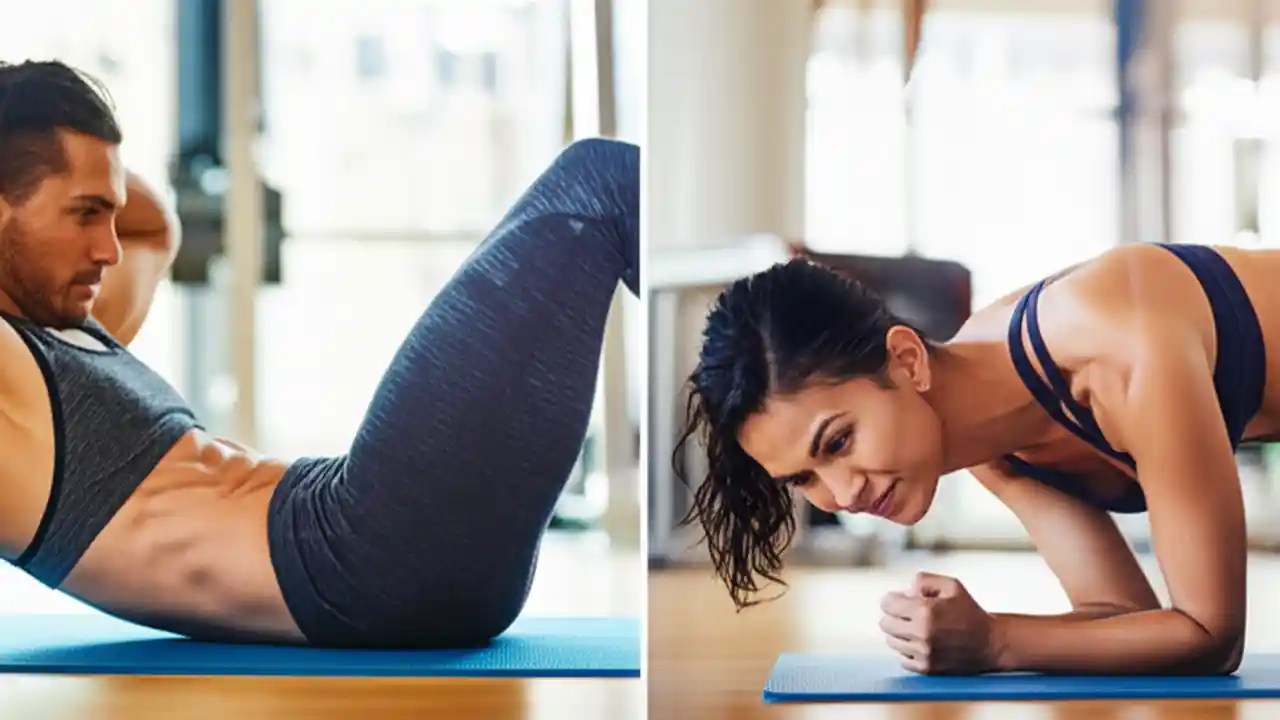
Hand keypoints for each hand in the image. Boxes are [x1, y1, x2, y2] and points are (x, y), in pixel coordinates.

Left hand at [879, 572, 1001, 674]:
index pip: (887, 604)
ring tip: (918, 629)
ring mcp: (923, 653)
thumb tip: (903, 592)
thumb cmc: (970, 612)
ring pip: (891, 641)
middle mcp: (921, 633)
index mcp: (925, 610)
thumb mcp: (950, 585)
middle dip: (895, 616)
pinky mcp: (926, 668)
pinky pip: (901, 658)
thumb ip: (923, 580)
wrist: (990, 643)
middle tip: (909, 614)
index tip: (902, 601)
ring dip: (901, 633)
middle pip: (885, 623)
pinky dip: (908, 650)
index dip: (893, 599)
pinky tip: (922, 643)